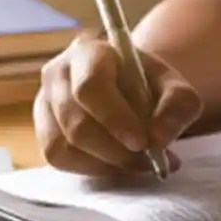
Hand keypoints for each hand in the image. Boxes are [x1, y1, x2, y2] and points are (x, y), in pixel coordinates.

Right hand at [34, 33, 203, 175]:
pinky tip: (117, 165)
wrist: (129, 87)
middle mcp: (58, 73)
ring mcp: (44, 102)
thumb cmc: (149, 85)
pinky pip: (59, 158)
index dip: (114, 118)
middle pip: (75, 121)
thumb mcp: (175, 88)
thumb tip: (159, 140)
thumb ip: (177, 107)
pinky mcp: (43, 129)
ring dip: (105, 163)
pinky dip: (91, 168)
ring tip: (138, 163)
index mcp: (90, 51)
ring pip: (63, 144)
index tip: (143, 142)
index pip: (91, 85)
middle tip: (149, 160)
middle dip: (114, 150)